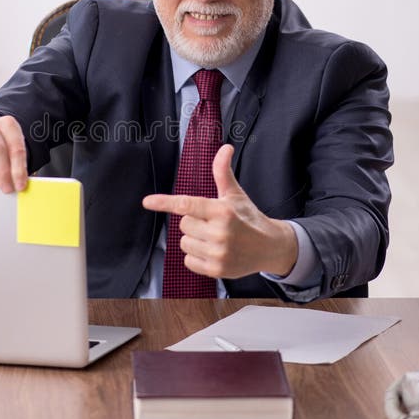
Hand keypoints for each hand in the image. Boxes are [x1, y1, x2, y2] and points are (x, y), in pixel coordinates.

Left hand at [142, 144, 297, 279]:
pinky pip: (188, 260)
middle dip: (194, 223)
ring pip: (184, 243)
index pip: (187, 204)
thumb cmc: (249, 218)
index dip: (164, 202)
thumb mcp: (235, 194)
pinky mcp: (216, 270)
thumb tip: (225, 148)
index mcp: (222, 211)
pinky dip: (196, 256)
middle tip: (213, 224)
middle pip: (183, 225)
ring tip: (214, 238)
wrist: (270, 247)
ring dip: (194, 240)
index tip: (148, 202)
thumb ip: (222, 172)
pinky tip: (213, 251)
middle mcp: (220, 232)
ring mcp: (218, 253)